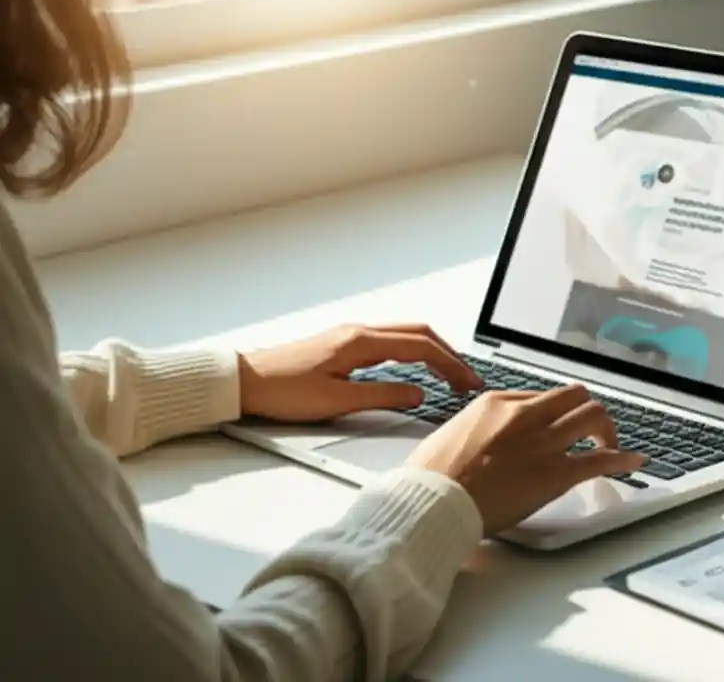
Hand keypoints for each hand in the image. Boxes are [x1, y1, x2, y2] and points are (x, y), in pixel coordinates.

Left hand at [238, 324, 482, 421]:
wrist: (244, 381)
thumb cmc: (281, 390)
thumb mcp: (336, 401)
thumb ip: (381, 397)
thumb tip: (417, 395)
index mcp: (361, 342)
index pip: (421, 348)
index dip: (451, 366)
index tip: (468, 383)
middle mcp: (359, 332)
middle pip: (419, 334)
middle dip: (449, 355)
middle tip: (467, 380)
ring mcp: (352, 336)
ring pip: (406, 335)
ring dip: (433, 352)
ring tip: (450, 375)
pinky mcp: (344, 344)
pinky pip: (391, 341)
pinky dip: (414, 352)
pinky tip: (416, 369)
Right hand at [408, 385, 645, 534]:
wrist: (432, 502)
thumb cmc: (431, 477)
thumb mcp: (451, 434)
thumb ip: (477, 428)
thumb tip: (484, 435)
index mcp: (497, 403)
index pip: (541, 396)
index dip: (555, 412)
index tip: (560, 424)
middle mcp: (525, 416)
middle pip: (574, 396)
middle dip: (587, 411)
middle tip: (591, 429)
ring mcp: (542, 443)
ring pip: (592, 416)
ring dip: (607, 430)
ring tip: (610, 444)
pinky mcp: (554, 474)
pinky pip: (600, 459)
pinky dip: (622, 460)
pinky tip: (632, 462)